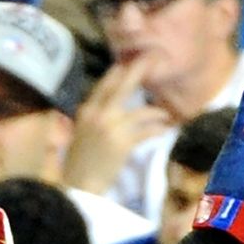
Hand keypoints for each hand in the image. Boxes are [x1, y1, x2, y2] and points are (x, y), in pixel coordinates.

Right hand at [63, 61, 169, 194]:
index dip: (118, 72)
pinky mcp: (122, 144)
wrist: (79, 185)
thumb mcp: (79, 134)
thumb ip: (90, 118)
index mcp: (86, 110)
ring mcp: (111, 128)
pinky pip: (145, 131)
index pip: (104, 84)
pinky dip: (157, 130)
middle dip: (139, 70)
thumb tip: (101, 109)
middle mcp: (98, 114)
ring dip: (155, 112)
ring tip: (165, 115)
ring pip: (140, 112)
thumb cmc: (78, 165)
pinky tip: (165, 130)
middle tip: (153, 58)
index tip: (129, 63)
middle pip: (123, 86)